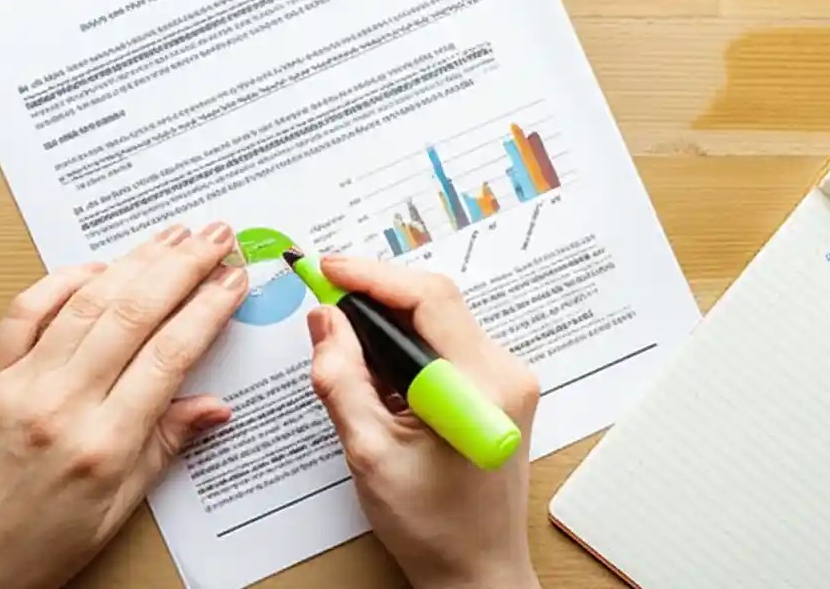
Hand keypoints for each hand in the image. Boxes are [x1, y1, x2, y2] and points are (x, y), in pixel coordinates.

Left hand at [0, 223, 247, 588]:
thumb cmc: (32, 552)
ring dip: (134, 261)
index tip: (234, 279)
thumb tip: (214, 406)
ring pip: (86, 303)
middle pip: (135, 314)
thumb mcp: (114, 513)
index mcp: (103, 445)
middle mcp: (61, 405)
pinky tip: (95, 265)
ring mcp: (18, 386)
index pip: (171, 355)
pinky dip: (61, 281)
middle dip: (182, 266)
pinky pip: (23, 312)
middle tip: (214, 234)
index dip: (208, 308)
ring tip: (169, 236)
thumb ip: (163, 448)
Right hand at [306, 256, 541, 588]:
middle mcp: (504, 374)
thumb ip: (341, 378)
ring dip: (389, 325)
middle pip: (434, 302)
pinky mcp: (498, 391)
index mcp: (480, 386)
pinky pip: (447, 347)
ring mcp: (506, 381)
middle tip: (324, 303)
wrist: (476, 572)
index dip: (372, 275)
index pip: (428, 298)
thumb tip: (323, 320)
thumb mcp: (369, 452)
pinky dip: (407, 347)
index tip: (327, 270)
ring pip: (439, 322)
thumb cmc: (432, 527)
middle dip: (375, 297)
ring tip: (344, 346)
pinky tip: (378, 373)